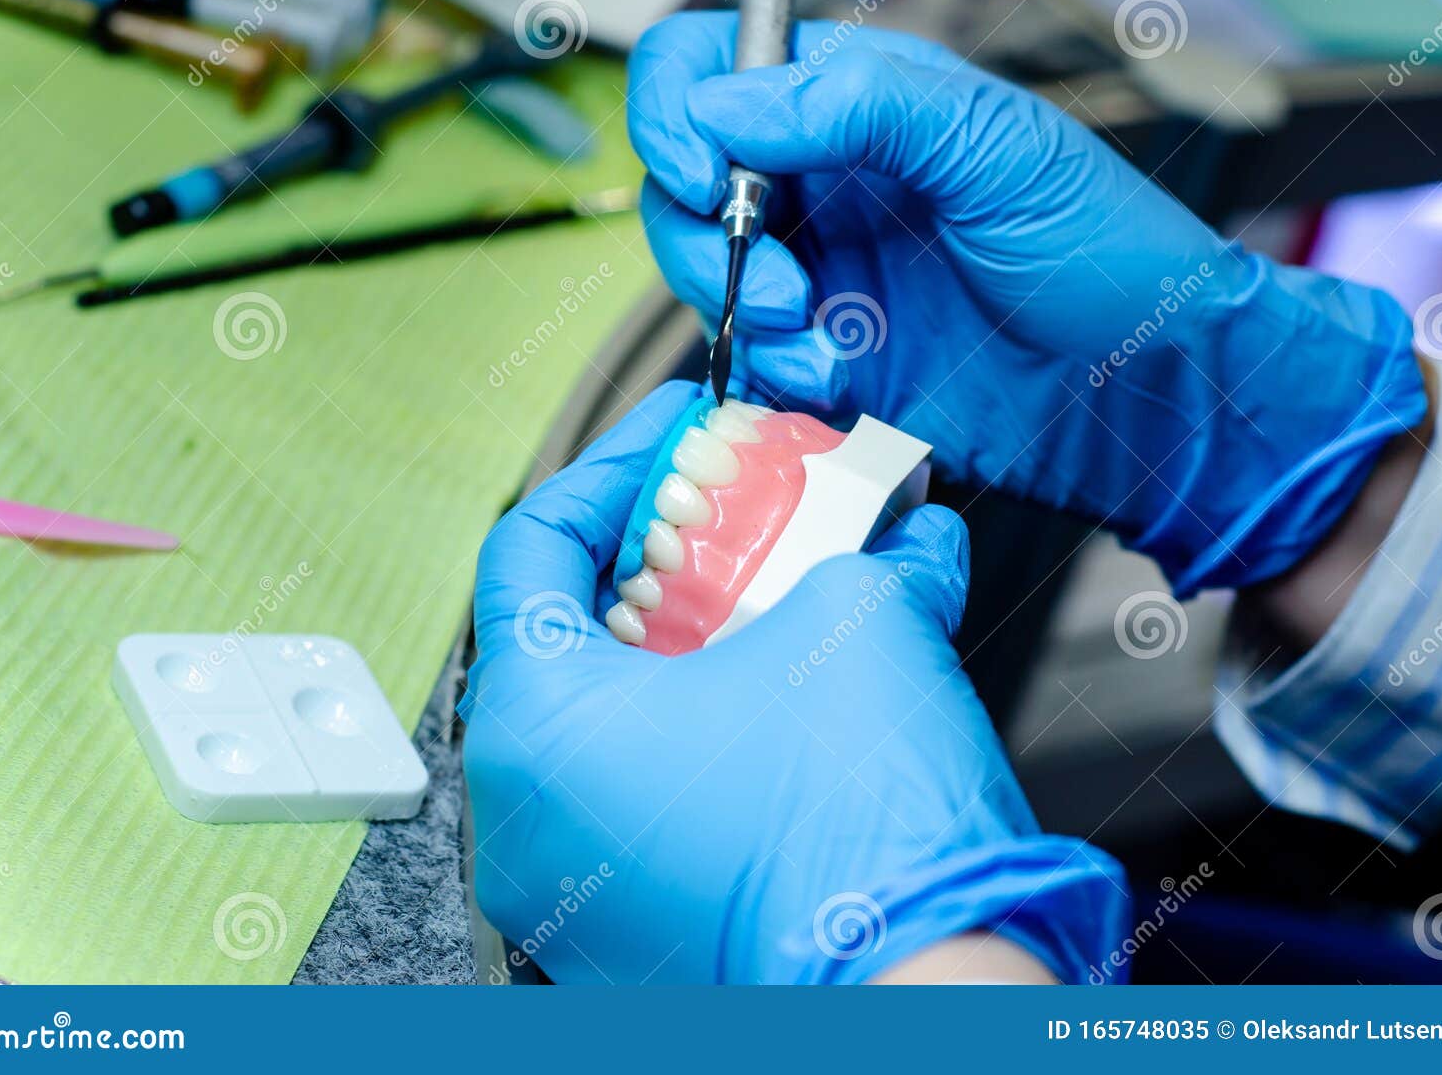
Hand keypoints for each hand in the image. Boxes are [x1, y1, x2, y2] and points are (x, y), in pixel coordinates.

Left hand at [464, 381, 1128, 984]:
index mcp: (539, 724)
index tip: (676, 436)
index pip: (529, 546)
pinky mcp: (624, 930)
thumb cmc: (859, 834)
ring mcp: (568, 884)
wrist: (916, 1003)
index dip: (609, 469)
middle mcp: (525, 814)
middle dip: (649, 561)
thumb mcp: (865, 630)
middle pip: (559, 637)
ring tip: (756, 608)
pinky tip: (765, 706)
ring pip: (598, 726)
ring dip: (673, 652)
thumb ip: (874, 552)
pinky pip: (630, 799)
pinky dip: (685, 735)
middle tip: (720, 519)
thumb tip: (907, 529)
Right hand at [628, 13, 1426, 592]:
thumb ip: (859, 106)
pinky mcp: (827, 358)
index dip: (677, 108)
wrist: (1145, 393)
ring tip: (817, 335)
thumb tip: (724, 103)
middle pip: (683, 181)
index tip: (703, 170)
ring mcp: (821, 274)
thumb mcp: (997, 147)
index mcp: (856, 103)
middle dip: (707, 233)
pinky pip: (749, 360)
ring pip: (702, 274)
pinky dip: (771, 373)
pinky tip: (835, 379)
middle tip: (786, 279)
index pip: (714, 66)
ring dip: (739, 308)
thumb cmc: (1106, 251)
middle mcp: (824, 183)